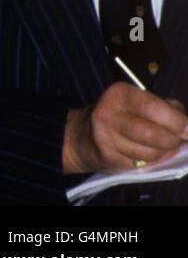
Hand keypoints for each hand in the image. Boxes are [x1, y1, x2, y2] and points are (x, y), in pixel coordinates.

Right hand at [62, 83, 187, 173]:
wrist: (81, 136)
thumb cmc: (119, 116)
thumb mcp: (137, 101)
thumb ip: (165, 107)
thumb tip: (187, 126)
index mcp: (119, 94)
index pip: (153, 107)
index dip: (177, 121)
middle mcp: (108, 113)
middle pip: (154, 134)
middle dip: (173, 141)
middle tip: (177, 141)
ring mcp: (106, 137)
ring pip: (151, 153)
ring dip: (162, 153)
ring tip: (158, 146)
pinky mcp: (107, 156)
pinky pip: (142, 164)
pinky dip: (150, 161)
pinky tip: (144, 154)